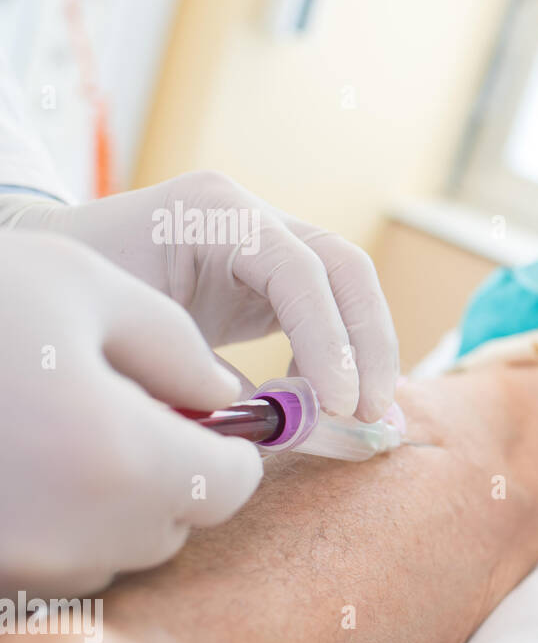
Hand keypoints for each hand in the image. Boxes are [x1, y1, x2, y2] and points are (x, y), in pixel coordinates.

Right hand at [0, 231, 262, 592]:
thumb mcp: (85, 289)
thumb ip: (179, 348)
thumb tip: (226, 397)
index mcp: (125, 459)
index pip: (232, 484)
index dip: (231, 446)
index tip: (206, 414)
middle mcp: (80, 533)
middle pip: (178, 522)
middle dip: (175, 470)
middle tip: (127, 408)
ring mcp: (26, 563)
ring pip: (120, 547)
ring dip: (118, 498)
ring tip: (62, 426)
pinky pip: (56, 559)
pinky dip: (61, 519)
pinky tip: (23, 459)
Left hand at [1, 171, 398, 420]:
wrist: (63, 263)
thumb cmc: (81, 296)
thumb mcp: (131, 335)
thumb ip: (201, 377)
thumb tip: (279, 428)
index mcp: (212, 214)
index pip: (298, 271)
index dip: (328, 340)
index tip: (337, 405)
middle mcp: (253, 216)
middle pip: (346, 269)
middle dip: (368, 344)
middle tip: (369, 413)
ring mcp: (270, 240)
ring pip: (350, 286)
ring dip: (366, 352)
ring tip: (360, 415)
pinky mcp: (275, 273)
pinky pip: (330, 306)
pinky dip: (340, 353)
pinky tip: (324, 399)